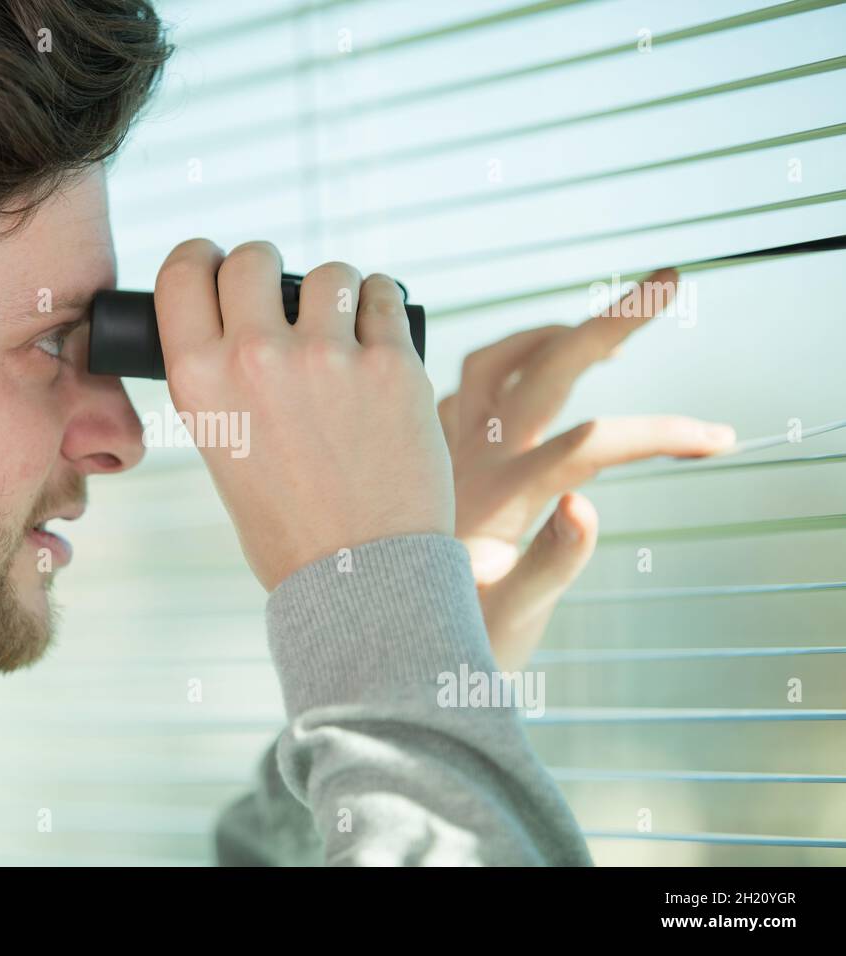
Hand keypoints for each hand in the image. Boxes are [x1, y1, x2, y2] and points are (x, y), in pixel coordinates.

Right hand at [155, 239, 452, 591]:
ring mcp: (327, 357)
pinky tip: (378, 340)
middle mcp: (254, 358)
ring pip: (329, 273)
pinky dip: (381, 309)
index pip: (182, 272)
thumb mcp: (222, 451)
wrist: (359, 579)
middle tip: (283, 300)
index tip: (217, 264)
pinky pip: (384, 297)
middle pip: (252, 257)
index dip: (201, 258)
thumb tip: (242, 328)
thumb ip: (223, 383)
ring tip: (343, 334)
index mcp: (199, 382)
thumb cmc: (287, 527)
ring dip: (334, 294)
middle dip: (266, 269)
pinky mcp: (392, 364)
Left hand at [438, 268, 735, 668]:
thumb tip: (586, 508)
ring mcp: (447, 454)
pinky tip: (525, 372)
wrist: (376, 645)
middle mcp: (470, 462)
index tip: (719, 438)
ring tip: (598, 330)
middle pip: (545, 370)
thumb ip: (551, 563)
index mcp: (499, 499)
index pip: (591, 444)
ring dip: (549, 336)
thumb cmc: (450, 641)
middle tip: (667, 282)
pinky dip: (507, 368)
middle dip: (610, 322)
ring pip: (495, 366)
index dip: (660, 433)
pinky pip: (464, 390)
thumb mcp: (511, 616)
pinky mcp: (429, 458)